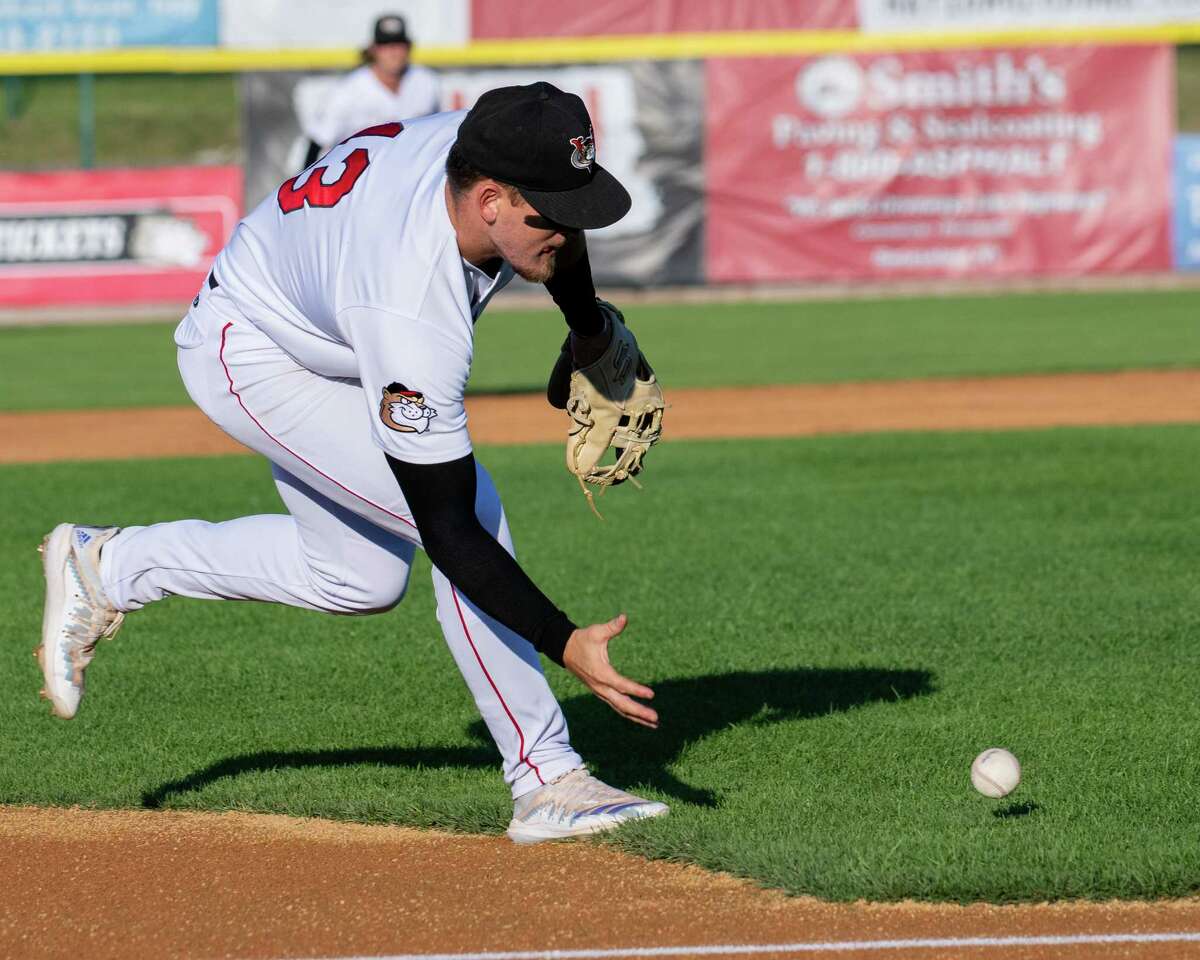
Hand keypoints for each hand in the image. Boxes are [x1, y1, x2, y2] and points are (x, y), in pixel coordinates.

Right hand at [562, 613, 657, 727]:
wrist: (566, 650)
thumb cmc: (583, 639)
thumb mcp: (596, 631)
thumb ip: (612, 627)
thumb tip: (624, 617)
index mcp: (601, 673)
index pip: (621, 685)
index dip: (636, 690)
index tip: (652, 694)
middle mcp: (601, 686)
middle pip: (622, 704)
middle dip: (639, 712)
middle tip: (656, 718)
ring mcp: (600, 692)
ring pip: (620, 708)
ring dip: (637, 717)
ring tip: (654, 724)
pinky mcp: (601, 693)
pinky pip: (617, 706)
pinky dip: (629, 713)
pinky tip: (641, 717)